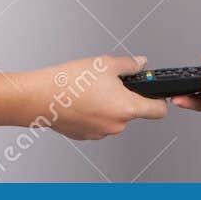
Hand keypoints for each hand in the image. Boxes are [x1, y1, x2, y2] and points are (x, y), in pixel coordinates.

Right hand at [23, 55, 168, 140]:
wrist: (42, 97)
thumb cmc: (71, 82)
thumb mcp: (106, 63)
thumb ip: (129, 64)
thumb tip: (140, 64)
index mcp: (127, 108)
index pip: (158, 111)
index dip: (159, 100)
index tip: (155, 93)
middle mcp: (116, 125)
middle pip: (132, 112)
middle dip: (125, 97)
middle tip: (110, 82)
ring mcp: (100, 133)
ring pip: (113, 117)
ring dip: (108, 105)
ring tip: (90, 89)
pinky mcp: (85, 136)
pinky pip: (97, 123)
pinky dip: (94, 113)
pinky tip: (81, 99)